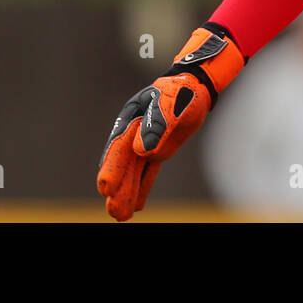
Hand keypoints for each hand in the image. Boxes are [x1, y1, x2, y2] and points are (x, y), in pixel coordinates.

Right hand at [96, 23, 244, 220]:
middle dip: (118, 188)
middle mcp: (134, 132)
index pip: (119, 146)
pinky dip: (142, 187)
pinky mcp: (158, 149)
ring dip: (127, 193)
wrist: (197, 86)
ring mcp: (145, 142)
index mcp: (131, 117)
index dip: (112, 168)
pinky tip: (137, 205)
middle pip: (123, 164)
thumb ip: (158, 124)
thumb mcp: (173, 103)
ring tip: (120, 216)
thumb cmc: (183, 90)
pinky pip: (148, 171)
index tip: (106, 188)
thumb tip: (142, 151)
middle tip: (113, 212)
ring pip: (134, 171)